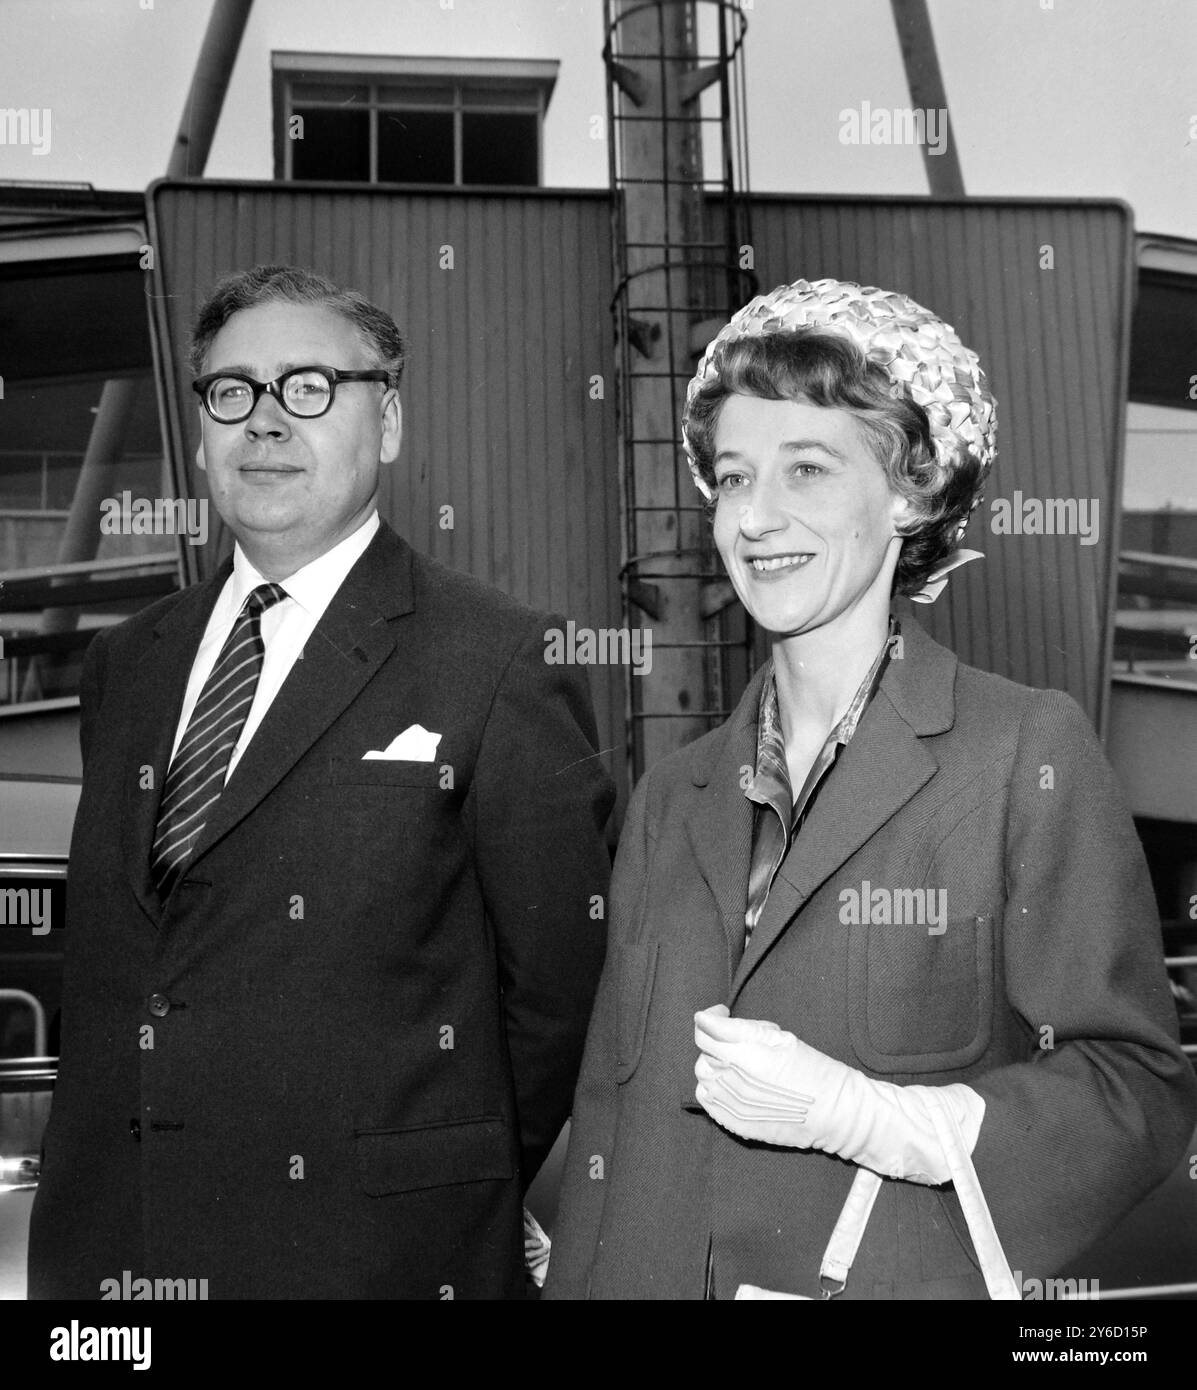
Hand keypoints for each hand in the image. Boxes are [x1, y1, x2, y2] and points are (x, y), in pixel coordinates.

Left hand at [693, 1005, 852, 1151]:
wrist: (835, 1112)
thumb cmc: (814, 1070)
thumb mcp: (782, 1038)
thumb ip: (742, 1029)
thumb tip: (713, 1021)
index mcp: (746, 1055)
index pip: (704, 1030)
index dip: (709, 1017)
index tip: (722, 1014)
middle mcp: (734, 1081)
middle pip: (704, 1052)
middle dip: (717, 1040)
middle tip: (740, 1040)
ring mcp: (732, 1105)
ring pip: (703, 1075)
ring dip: (715, 1063)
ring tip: (740, 1062)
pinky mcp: (736, 1123)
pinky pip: (707, 1099)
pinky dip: (712, 1087)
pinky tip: (732, 1082)